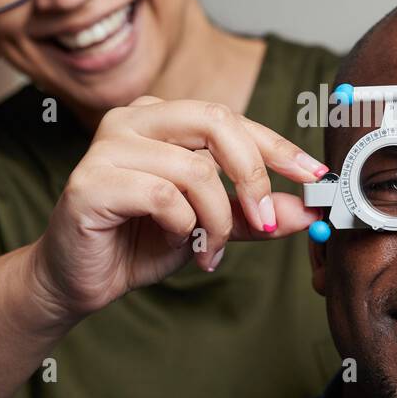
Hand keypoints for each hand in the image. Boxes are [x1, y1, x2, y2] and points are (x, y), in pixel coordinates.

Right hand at [28, 97, 326, 322]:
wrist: (80, 280)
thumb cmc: (139, 242)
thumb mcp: (211, 225)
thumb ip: (253, 213)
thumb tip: (306, 210)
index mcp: (162, 117)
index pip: (232, 119)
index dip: (279, 147)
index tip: (316, 176)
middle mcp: (133, 119)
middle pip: (217, 123)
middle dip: (253, 175)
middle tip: (266, 219)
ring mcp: (107, 146)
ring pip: (195, 169)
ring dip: (217, 218)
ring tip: (212, 248)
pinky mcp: (90, 181)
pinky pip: (163, 196)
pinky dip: (184, 226)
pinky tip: (181, 244)